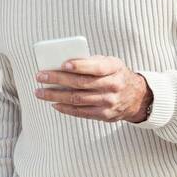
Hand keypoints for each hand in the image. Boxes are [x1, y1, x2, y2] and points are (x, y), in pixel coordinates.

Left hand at [34, 55, 152, 122]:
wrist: (136, 96)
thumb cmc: (115, 74)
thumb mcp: (110, 63)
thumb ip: (91, 61)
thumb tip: (62, 63)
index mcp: (114, 68)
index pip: (96, 68)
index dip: (80, 66)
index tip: (63, 64)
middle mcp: (113, 86)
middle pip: (81, 84)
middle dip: (57, 80)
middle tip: (40, 77)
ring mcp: (109, 102)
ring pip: (77, 99)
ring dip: (55, 96)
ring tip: (40, 92)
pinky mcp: (104, 115)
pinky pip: (81, 112)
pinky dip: (65, 108)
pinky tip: (53, 103)